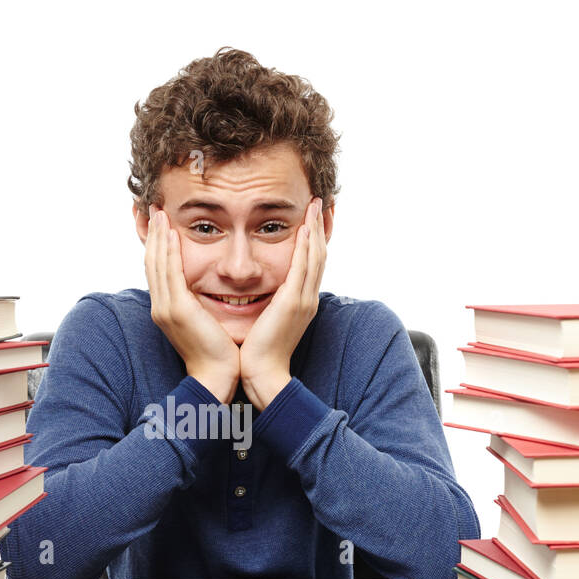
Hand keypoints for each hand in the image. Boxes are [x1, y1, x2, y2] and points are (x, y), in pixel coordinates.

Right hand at [143, 205, 240, 403]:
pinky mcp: (176, 310)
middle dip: (153, 236)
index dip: (157, 247)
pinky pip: (169, 272)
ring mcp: (165, 308)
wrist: (216, 378)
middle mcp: (161, 307)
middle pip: (152, 263)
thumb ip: (201, 306)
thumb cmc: (218, 354)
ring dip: (158, 236)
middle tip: (155, 210)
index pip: (159, 271)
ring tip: (161, 213)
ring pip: (157, 264)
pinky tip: (171, 232)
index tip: (161, 225)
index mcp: (167, 310)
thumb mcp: (205, 324)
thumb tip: (207, 293)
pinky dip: (168, 251)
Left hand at [239, 197, 326, 410]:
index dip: (313, 240)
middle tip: (319, 203)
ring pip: (315, 257)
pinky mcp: (293, 303)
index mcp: (301, 302)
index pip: (311, 264)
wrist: (263, 374)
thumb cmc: (259, 352)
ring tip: (314, 206)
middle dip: (319, 228)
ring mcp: (303, 300)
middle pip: (319, 255)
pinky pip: (302, 268)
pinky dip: (305, 246)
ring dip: (315, 229)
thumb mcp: (267, 322)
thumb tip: (262, 294)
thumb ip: (269, 305)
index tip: (311, 219)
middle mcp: (307, 298)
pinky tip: (304, 228)